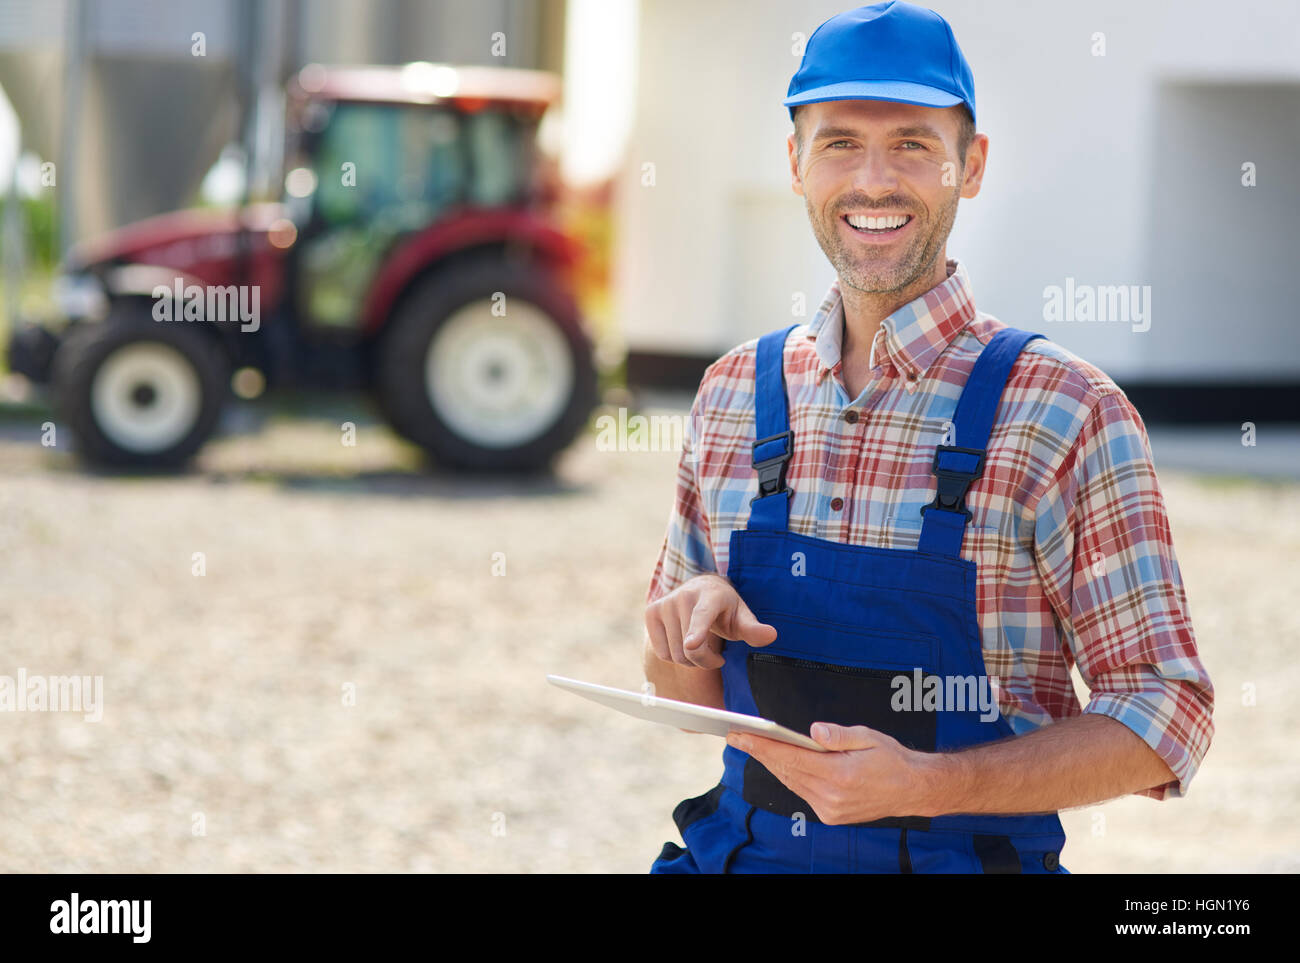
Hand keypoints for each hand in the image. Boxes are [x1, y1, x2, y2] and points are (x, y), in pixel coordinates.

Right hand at [644, 573, 777, 669]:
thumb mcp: (741, 617)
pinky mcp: (651, 612)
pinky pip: (662, 653)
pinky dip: (675, 656)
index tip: (692, 643)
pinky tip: (684, 643)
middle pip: (691, 649)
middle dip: (706, 661)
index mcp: (711, 595)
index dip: (698, 632)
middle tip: (716, 655)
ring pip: (676, 655)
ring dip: (691, 661)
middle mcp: (684, 595)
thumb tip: (771, 635)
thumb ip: (753, 629)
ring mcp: (664, 603)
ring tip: (701, 647)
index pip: (703, 616)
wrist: (699, 588)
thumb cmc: (724, 608)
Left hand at [726, 722, 933, 824]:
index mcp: (839, 775)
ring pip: (791, 782)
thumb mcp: (868, 736)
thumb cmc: (890, 758)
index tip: (741, 735)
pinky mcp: (831, 816)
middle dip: (759, 752)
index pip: (791, 757)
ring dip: (771, 764)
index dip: (762, 745)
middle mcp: (831, 797)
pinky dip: (788, 775)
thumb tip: (813, 731)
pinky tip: (778, 761)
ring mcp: (830, 810)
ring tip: (752, 745)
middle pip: (785, 770)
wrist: (911, 789)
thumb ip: (838, 735)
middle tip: (737, 736)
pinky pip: (801, 791)